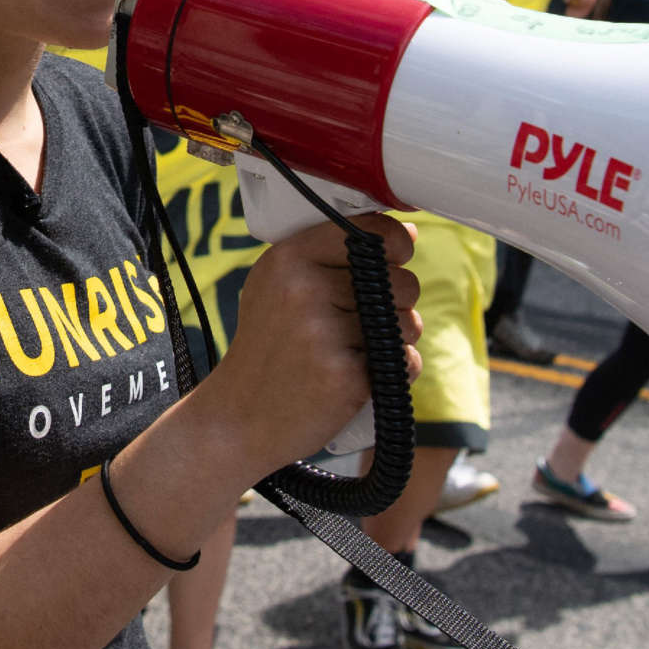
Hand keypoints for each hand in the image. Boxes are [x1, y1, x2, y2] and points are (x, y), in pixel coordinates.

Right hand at [204, 214, 419, 475]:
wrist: (239, 418)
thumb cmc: (269, 349)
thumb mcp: (279, 286)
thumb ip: (331, 256)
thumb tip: (407, 232)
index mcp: (289, 257)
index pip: (371, 231)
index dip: (396, 244)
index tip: (395, 259)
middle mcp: (305, 288)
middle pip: (402, 280)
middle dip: (397, 303)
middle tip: (357, 323)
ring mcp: (325, 332)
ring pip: (409, 321)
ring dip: (398, 339)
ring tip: (353, 351)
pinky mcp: (345, 375)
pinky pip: (406, 360)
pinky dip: (395, 370)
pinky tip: (357, 378)